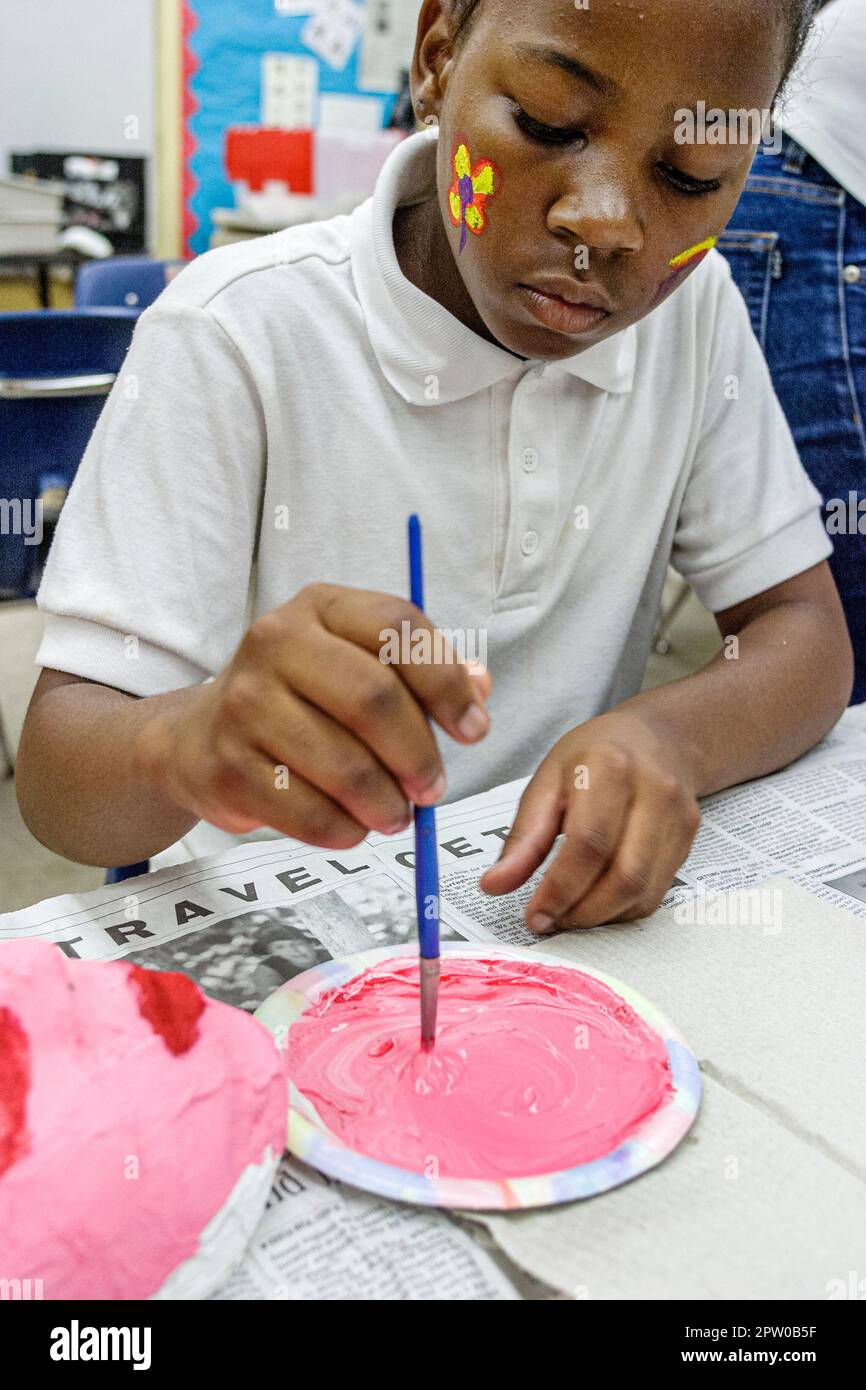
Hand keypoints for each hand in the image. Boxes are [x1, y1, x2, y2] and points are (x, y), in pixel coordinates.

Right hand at [135, 584, 491, 847]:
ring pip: (344, 765)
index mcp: (321, 607)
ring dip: (387, 803)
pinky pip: (306, 812)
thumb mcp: (359, 663)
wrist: (201, 735)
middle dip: (418, 754)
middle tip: (433, 789)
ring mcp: (245, 703)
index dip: (446, 683)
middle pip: (373, 698)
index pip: (398, 627)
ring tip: (397, 814)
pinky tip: (354, 827)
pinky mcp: (228, 766)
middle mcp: (276, 642)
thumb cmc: (301, 697)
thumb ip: (423, 674)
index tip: (473, 730)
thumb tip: (479, 689)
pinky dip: (345, 830)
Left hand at [480, 708, 700, 930]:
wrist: (657, 737)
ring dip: (602, 916)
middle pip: (624, 875)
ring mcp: (678, 816)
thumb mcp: (547, 780)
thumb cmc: (594, 756)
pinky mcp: (689, 838)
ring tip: (569, 914)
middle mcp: (653, 790)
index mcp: (609, 767)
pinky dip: (622, 909)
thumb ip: (523, 836)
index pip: (588, 843)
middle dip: (582, 912)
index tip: (535, 916)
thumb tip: (495, 885)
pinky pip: (656, 891)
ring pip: (643, 891)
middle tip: (550, 921)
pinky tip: (597, 902)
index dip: (560, 889)